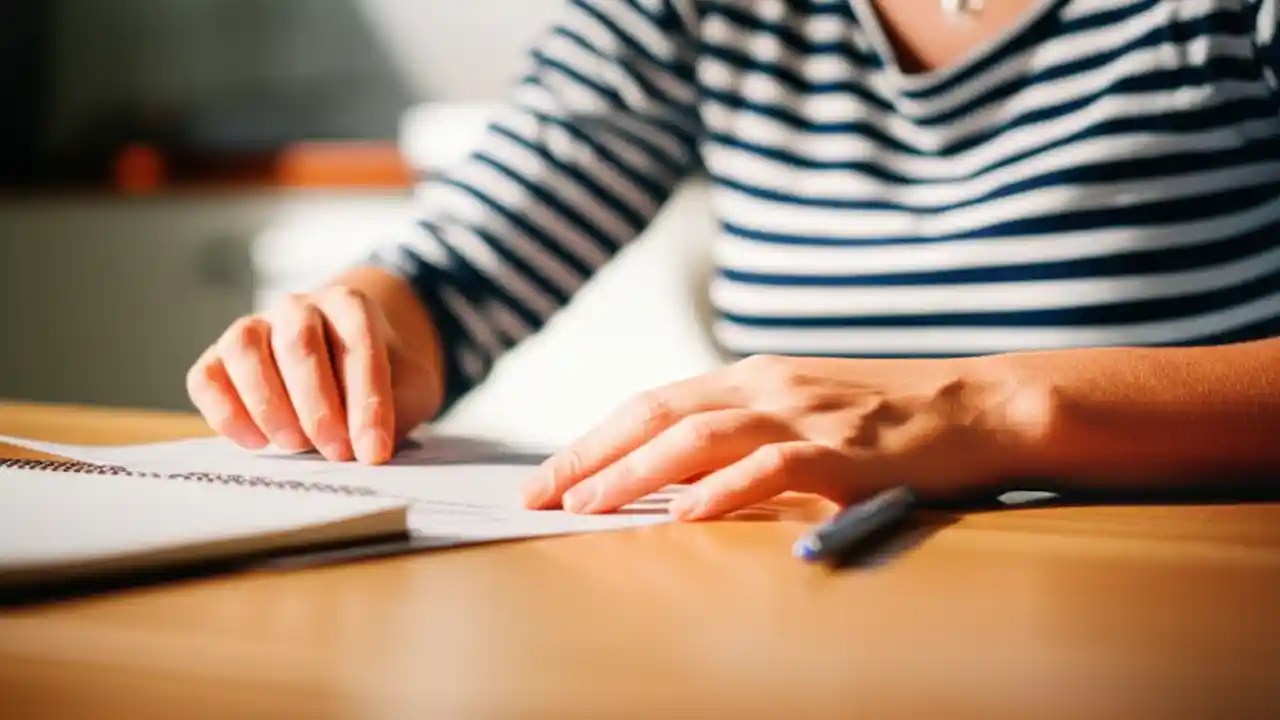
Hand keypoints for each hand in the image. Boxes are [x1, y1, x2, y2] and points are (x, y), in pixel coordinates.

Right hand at [186, 286, 441, 463]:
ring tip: (295, 446)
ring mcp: (254, 327)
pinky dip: (224, 412)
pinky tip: (256, 442)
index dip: (367, 403)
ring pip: (245, 349)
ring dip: (268, 403)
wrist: (341, 360)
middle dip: (318, 405)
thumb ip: (401, 407)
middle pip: (299, 343)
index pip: (358, 345)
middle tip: (336, 452)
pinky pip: (207, 376)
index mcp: (351, 305)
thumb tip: (372, 448)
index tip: (374, 451)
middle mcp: (298, 308)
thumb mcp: (410, 387)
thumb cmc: (378, 380)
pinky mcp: (219, 357)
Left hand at [522, 355, 1044, 518]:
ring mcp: (803, 414)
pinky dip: (723, 488)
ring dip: (636, 472)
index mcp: (753, 378)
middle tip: (536, 495)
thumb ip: (748, 435)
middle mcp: (766, 386)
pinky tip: (683, 513)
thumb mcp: (806, 414)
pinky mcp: (844, 449)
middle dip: (590, 455)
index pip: (653, 403)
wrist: (981, 406)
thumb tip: (680, 480)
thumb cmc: (891, 419)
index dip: (593, 438)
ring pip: (699, 435)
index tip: (547, 476)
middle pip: (657, 413)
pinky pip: (772, 467)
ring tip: (587, 507)